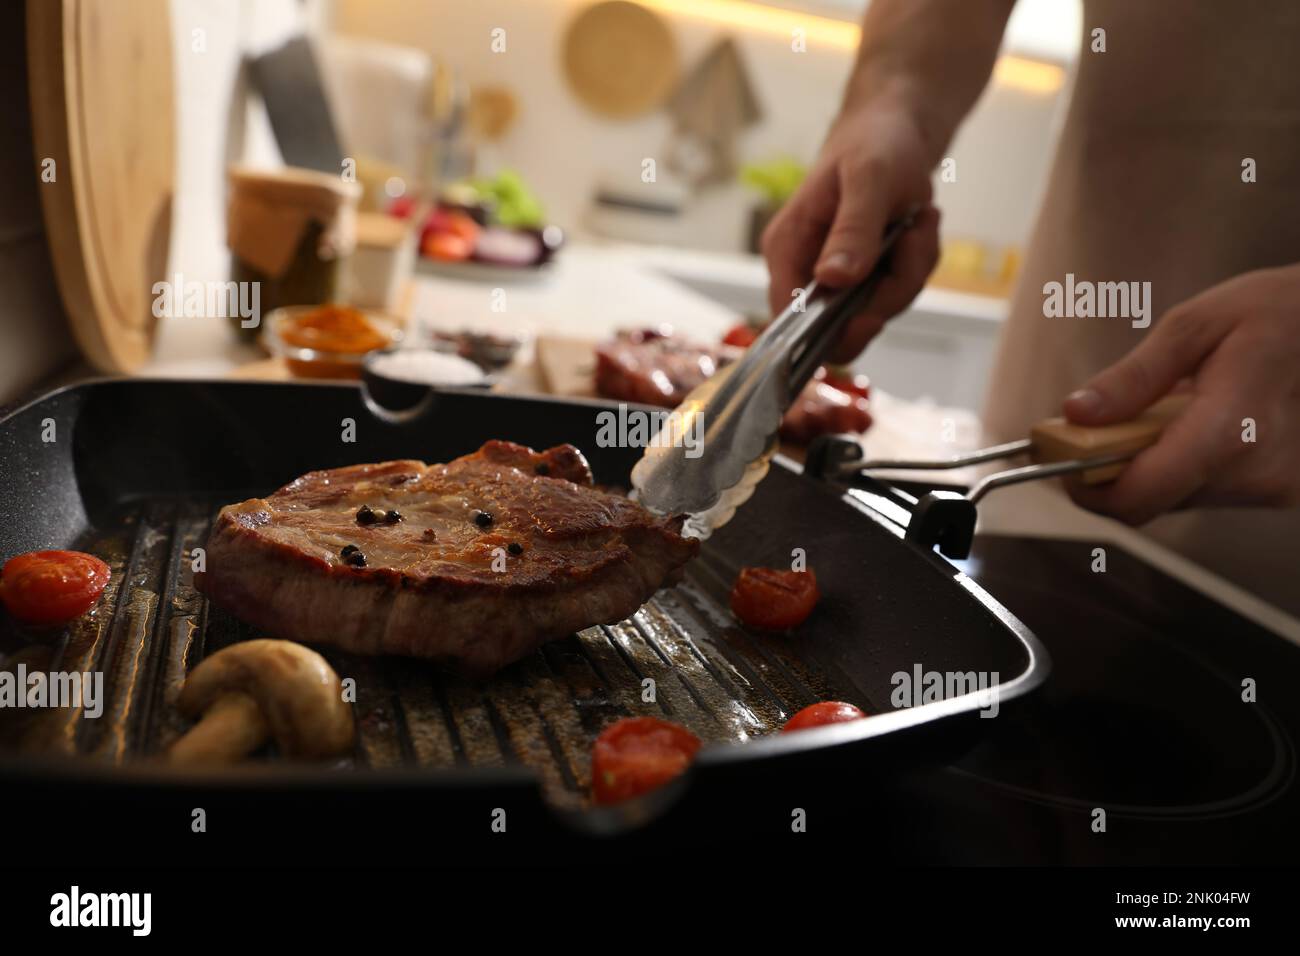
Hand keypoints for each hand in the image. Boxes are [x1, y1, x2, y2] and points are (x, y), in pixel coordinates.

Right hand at [760, 103, 940, 362]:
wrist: (896, 125)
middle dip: (891, 289)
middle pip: (843, 324)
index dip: (829, 331)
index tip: (872, 313)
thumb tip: (834, 280)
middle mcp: (806, 269)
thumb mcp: (868, 179)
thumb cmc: (874, 141)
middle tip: (913, 237)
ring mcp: (837, 276)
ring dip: (912, 267)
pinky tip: (919, 222)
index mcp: (788, 249)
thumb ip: (853, 230)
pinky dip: (918, 261)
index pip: (790, 319)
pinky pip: (897, 292)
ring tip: (919, 217)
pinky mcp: (865, 275)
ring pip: (879, 309)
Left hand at [1062, 264, 1299, 523]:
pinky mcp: (1271, 490)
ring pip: (1170, 499)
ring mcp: (1268, 487)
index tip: (1060, 457)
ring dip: (1144, 465)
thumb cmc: (1274, 314)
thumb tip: (1075, 413)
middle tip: (1102, 422)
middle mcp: (1253, 472)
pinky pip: (1197, 490)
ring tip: (1162, 411)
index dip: (1087, 487)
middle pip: (1147, 501)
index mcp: (1231, 429)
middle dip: (1110, 468)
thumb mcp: (1193, 325)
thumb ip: (1132, 378)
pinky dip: (1175, 465)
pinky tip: (1190, 424)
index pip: (1139, 495)